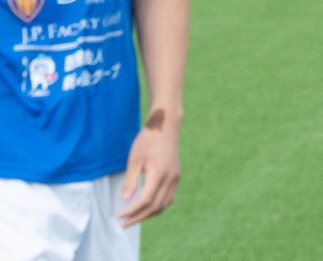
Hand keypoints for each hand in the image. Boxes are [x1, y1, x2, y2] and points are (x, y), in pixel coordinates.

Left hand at [117, 109, 178, 224]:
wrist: (166, 126)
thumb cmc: (148, 140)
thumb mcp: (135, 159)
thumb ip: (130, 181)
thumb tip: (124, 200)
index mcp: (160, 174)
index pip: (145, 200)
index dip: (132, 210)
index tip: (119, 216)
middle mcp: (171, 178)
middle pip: (156, 205)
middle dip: (139, 216)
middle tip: (124, 223)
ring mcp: (175, 177)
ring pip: (165, 204)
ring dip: (149, 214)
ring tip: (134, 218)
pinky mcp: (176, 176)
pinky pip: (169, 197)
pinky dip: (158, 206)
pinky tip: (148, 207)